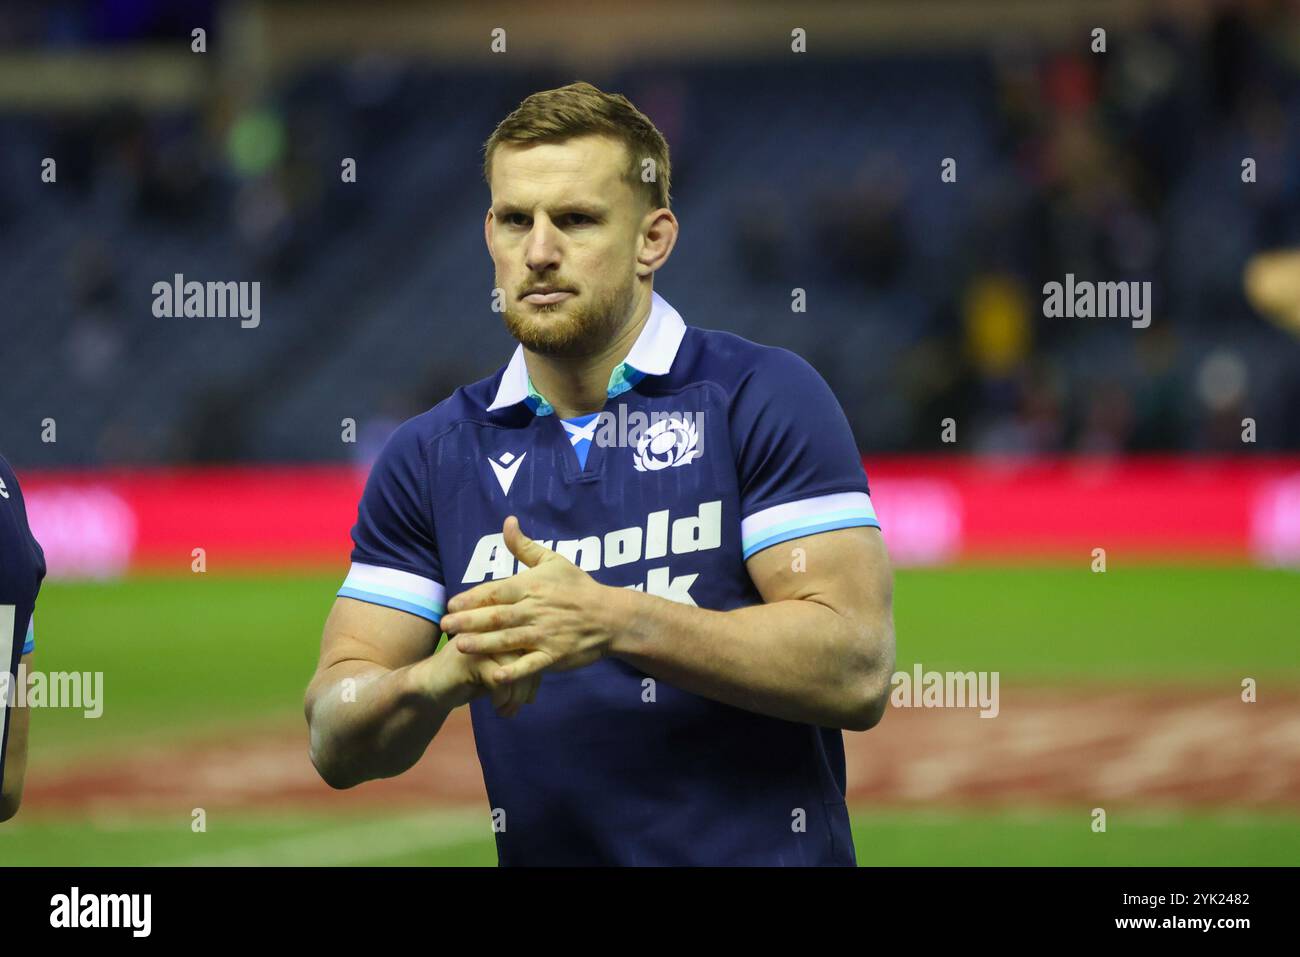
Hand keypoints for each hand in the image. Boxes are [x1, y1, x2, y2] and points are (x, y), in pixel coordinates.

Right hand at [422, 633, 540, 717]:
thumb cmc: (467, 677)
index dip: (536, 668)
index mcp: (501, 623)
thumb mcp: (497, 670)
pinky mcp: (469, 658)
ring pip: (514, 667)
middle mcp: (491, 627)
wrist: (430, 686)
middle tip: (527, 703)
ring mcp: (479, 640)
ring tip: (511, 710)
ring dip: (517, 695)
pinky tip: (499, 709)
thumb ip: (518, 668)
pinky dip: (503, 699)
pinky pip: (499, 680)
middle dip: (529, 683)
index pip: (532, 641)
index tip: (530, 694)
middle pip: (526, 652)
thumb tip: (538, 686)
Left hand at [440, 516, 617, 685]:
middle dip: (469, 621)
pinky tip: (494, 677)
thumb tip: (507, 521)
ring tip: (460, 646)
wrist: (610, 616)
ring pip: (508, 640)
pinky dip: (513, 672)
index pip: (496, 591)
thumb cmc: (579, 587)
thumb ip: (525, 546)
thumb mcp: (553, 561)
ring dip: (483, 644)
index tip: (451, 603)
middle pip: (497, 616)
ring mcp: (545, 634)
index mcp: (532, 586)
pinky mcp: (554, 656)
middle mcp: (535, 610)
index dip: (472, 598)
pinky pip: (530, 665)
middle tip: (445, 625)